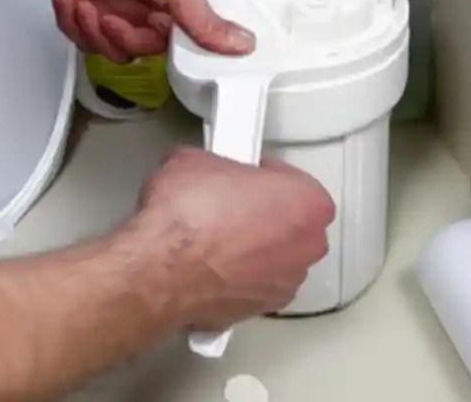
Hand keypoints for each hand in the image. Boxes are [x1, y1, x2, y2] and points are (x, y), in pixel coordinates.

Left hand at [27, 0, 252, 62]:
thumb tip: (246, 45)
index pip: (162, 46)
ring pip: (95, 43)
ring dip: (84, 22)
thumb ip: (205, 22)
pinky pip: (70, 27)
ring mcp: (105, 3)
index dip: (146, 43)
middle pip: (126, 50)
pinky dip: (65, 7)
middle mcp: (138, 5)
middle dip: (112, 36)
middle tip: (106, 14)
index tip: (140, 29)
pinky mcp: (74, 0)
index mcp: (168, 2)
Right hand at [136, 146, 335, 330]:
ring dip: (252, 249)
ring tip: (214, 239)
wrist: (162, 269)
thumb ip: (218, 166)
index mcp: (308, 202)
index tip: (242, 177)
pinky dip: (235, 278)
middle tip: (229, 206)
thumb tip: (203, 172)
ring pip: (274, 259)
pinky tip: (207, 266)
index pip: (293, 181)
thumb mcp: (196, 160)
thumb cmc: (190, 211)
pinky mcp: (258, 310)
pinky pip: (251, 286)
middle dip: (264, 215)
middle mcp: (307, 246)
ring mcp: (286, 283)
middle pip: (291, 224)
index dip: (263, 176)